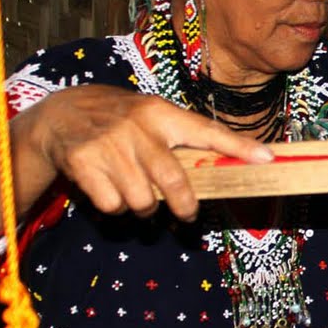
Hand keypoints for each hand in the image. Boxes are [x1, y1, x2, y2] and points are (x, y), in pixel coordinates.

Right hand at [29, 86, 272, 220]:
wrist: (61, 114)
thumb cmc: (121, 120)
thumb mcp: (152, 116)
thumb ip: (184, 138)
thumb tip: (229, 163)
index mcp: (161, 113)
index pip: (207, 131)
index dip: (238, 146)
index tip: (267, 159)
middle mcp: (138, 127)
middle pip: (175, 181)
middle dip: (186, 206)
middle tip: (188, 214)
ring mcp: (110, 145)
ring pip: (143, 200)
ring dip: (144, 207)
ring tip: (137, 193)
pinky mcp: (84, 163)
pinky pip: (112, 205)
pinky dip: (115, 207)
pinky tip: (110, 191)